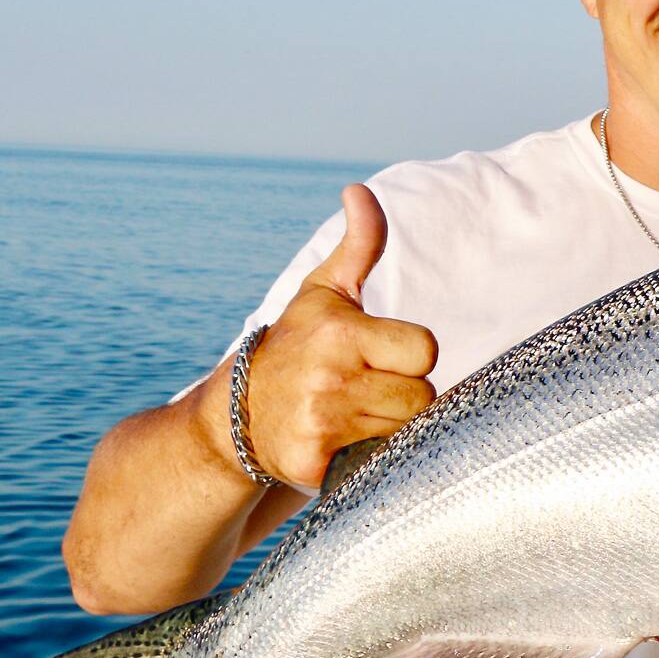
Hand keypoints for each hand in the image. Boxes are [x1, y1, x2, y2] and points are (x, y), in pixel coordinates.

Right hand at [236, 184, 439, 486]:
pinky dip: (367, 454)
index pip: (426, 349)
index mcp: (342, 333)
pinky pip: (378, 462)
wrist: (232, 416)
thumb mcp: (324, 291)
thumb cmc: (294, 344)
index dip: (410, 353)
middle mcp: (331, 380)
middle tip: (365, 385)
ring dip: (387, 422)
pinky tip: (340, 440)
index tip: (380, 352)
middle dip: (402, 391)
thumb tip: (360, 191)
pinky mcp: (314, 467)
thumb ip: (359, 244)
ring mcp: (321, 426)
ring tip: (352, 409)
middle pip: (422, 395)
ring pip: (404, 429)